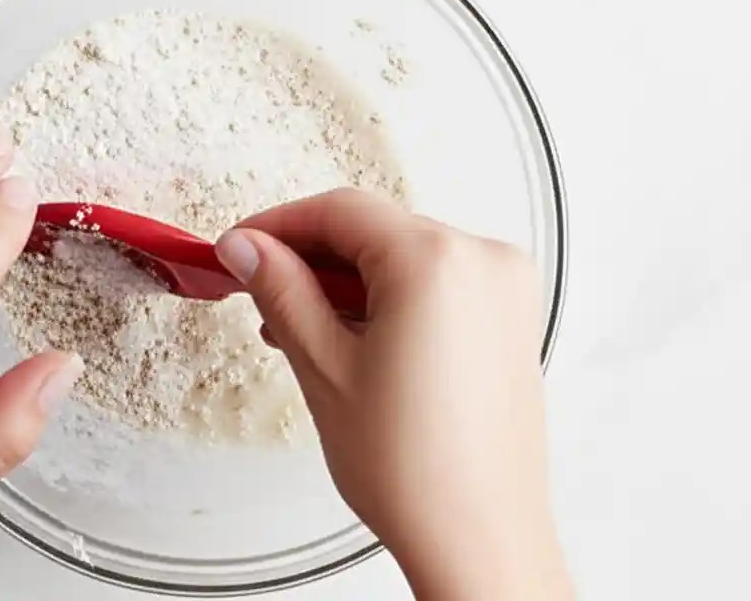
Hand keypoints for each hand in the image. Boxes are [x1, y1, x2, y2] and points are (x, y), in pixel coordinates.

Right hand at [215, 189, 571, 600]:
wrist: (478, 539)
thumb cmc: (413, 470)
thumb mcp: (323, 366)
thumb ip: (282, 290)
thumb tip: (247, 247)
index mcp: (436, 262)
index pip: (340, 211)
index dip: (279, 225)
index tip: (239, 247)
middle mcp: (484, 261)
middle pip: (376, 231)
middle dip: (312, 259)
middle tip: (260, 292)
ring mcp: (506, 291)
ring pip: (406, 259)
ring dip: (349, 284)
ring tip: (301, 331)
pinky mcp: (512, 321)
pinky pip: (440, 286)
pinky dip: (392, 301)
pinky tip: (352, 339)